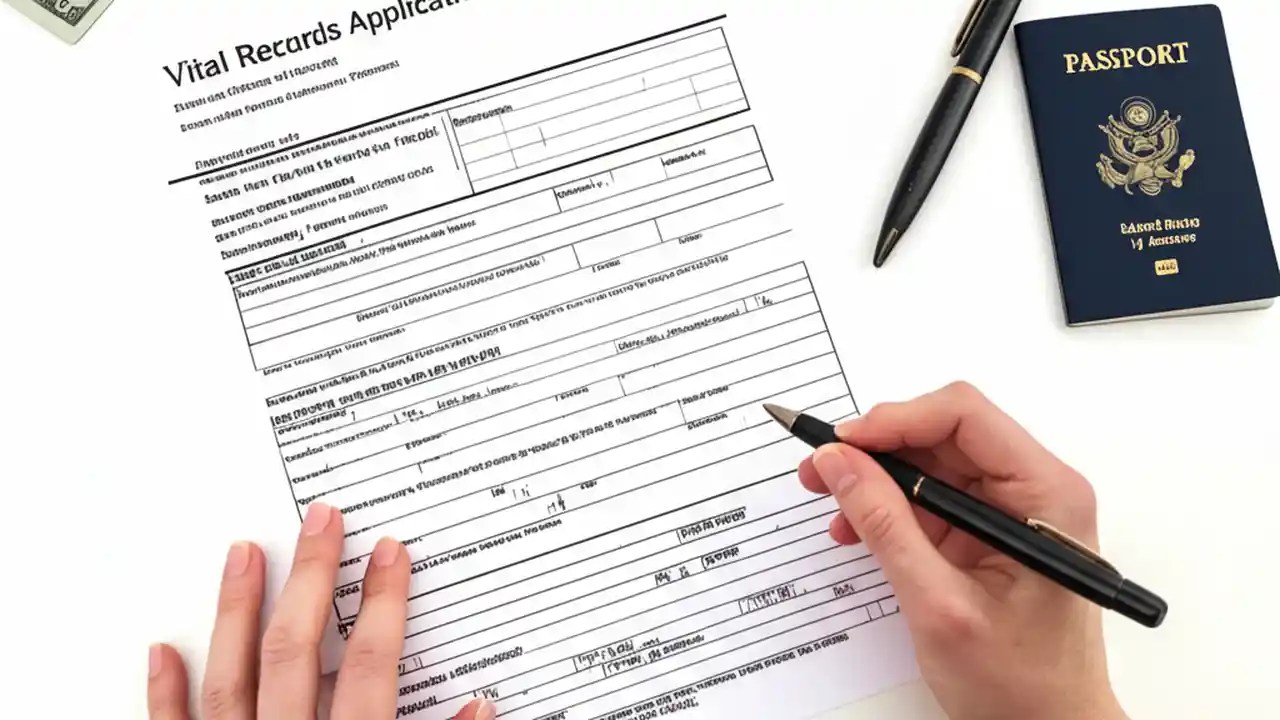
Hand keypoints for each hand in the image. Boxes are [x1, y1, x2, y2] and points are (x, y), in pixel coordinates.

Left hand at [145, 502, 494, 719]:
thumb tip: (484, 708)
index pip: (370, 667)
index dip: (384, 604)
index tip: (390, 555)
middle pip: (294, 653)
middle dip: (309, 579)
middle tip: (320, 522)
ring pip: (230, 679)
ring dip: (237, 612)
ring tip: (243, 553)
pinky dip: (168, 691)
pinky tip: (164, 650)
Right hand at [798, 382, 1126, 719]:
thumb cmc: (1023, 685)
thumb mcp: (939, 604)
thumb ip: (885, 526)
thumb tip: (839, 464)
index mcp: (1046, 496)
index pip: (965, 416)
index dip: (896, 420)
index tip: (843, 443)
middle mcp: (1035, 491)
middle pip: (944, 433)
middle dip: (877, 447)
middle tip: (822, 469)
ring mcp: (1012, 511)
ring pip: (932, 462)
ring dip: (876, 478)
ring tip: (830, 501)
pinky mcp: (989, 532)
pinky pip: (931, 498)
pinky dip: (888, 507)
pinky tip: (857, 530)